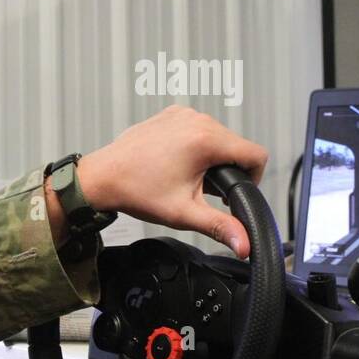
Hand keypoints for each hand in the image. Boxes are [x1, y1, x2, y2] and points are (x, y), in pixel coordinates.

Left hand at [77, 105, 267, 257]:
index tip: (235, 193)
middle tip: (205, 190)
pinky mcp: (171, 114)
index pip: (255, 154)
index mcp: (205, 140)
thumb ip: (220, 227)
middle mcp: (196, 120)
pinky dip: (196, 145)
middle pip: (237, 145)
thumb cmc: (137, 191)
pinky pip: (199, 128)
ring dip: (212, 157)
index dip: (254, 178)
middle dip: (229, 170)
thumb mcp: (184, 213)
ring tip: (190, 178)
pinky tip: (179, 163)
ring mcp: (183, 114)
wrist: (103, 177)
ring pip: (218, 136)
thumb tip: (244, 244)